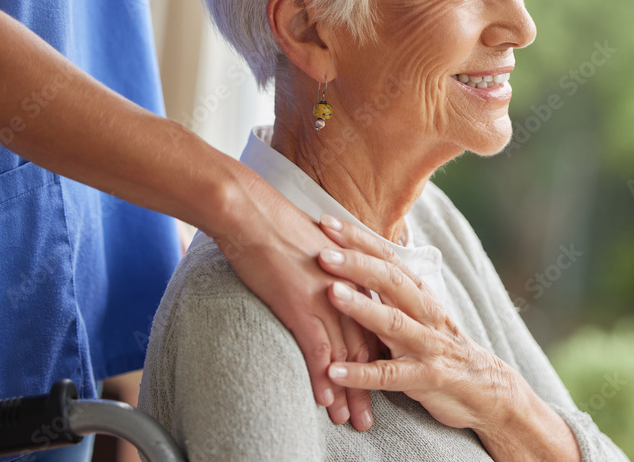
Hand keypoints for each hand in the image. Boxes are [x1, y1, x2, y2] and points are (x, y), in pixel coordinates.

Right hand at [209, 168, 375, 430]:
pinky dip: (323, 376)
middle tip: (373, 416)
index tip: (380, 383)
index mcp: (352, 278)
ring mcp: (327, 300)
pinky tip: (326, 401)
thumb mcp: (314, 248)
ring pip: (346, 355)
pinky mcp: (302, 306)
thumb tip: (327, 286)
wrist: (253, 213)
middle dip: (371, 385)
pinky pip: (317, 350)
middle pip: (365, 347)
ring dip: (350, 392)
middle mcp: (347, 292)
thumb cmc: (276, 226)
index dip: (376, 358)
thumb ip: (328, 272)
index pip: (371, 326)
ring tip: (354, 421)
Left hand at [315, 214, 514, 432]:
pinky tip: (334, 371)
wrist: (483, 386)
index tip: (327, 222)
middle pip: (391, 282)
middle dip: (357, 265)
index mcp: (419, 294)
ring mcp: (426, 345)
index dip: (358, 240)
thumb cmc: (440, 344)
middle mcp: (424, 313)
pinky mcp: (424, 378)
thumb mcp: (420, 311)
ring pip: (392, 322)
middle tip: (323, 253)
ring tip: (331, 294)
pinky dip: (361, 374)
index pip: (388, 258)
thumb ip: (390, 290)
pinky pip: (389, 375)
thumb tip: (353, 260)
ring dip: (361, 308)